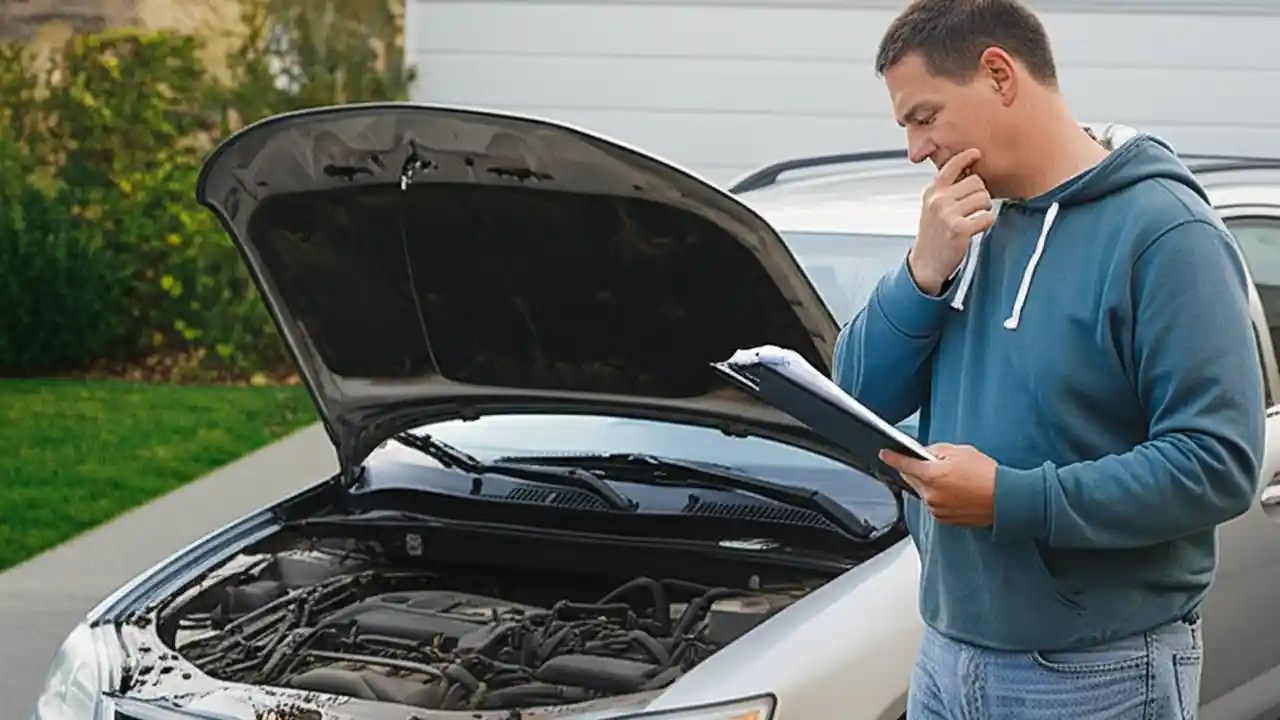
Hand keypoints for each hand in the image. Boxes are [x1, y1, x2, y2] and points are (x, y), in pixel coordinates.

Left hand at [879, 443, 996, 526]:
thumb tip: (923, 453)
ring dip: (928, 483)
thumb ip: (936, 450)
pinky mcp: (943, 518)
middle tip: (931, 463)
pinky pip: (932, 503)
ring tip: (949, 478)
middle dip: (916, 469)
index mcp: (932, 475)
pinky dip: (936, 496)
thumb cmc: (987, 474)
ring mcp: (936, 508)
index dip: (892, 457)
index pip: (904, 464)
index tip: (885, 454)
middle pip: (911, 478)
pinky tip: (953, 490)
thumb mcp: (961, 452)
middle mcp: (930, 494)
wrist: (1005, 498)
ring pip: (922, 491)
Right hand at [908, 149, 995, 294]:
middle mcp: (938, 201)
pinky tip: (977, 227)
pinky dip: (986, 222)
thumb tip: (969, 171)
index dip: (966, 157)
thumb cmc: (933, 235)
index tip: (976, 154)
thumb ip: (946, 190)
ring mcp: (948, 215)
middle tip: (974, 206)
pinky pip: (987, 217)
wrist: (926, 263)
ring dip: (985, 207)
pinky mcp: (959, 230)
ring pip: (983, 197)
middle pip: (976, 182)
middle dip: (980, 193)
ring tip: (975, 216)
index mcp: (932, 193)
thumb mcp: (932, 207)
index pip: (950, 167)